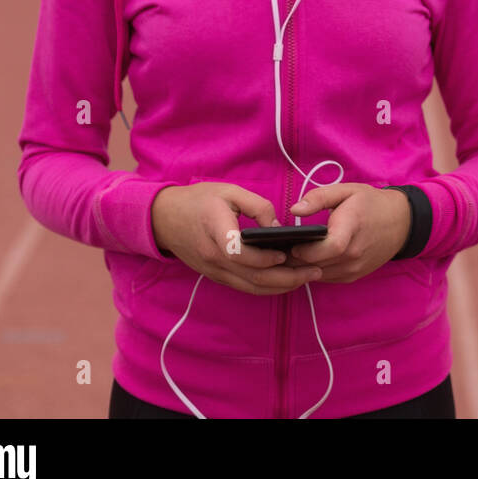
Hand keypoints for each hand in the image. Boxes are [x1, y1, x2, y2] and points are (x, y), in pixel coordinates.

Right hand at [151, 182, 325, 294]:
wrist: (164, 218)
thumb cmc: (199, 200)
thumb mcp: (229, 191)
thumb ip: (257, 206)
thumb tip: (279, 227)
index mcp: (215, 230)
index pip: (238, 253)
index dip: (263, 258)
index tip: (285, 254)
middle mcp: (213, 256)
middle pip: (251, 276)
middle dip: (286, 278)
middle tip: (314, 271)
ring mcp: (213, 270)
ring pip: (250, 286)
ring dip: (280, 286)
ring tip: (307, 278)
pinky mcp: (215, 276)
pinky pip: (244, 286)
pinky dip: (266, 287)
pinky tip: (287, 281)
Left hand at [283, 183, 411, 282]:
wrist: (400, 222)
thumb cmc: (370, 204)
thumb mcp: (346, 191)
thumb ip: (318, 198)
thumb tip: (294, 209)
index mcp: (352, 228)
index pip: (329, 248)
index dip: (307, 250)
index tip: (293, 244)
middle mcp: (355, 253)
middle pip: (319, 264)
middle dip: (296, 261)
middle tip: (279, 251)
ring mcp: (355, 267)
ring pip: (320, 274)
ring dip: (303, 268)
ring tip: (290, 255)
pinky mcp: (354, 275)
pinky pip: (327, 277)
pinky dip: (315, 270)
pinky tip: (308, 260)